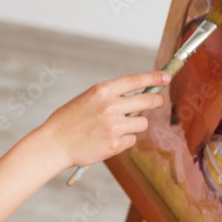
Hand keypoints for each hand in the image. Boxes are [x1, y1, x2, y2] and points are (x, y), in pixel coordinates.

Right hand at [40, 70, 169, 171]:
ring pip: (142, 123)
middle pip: (147, 101)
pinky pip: (131, 139)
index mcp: (102, 91)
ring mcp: (114, 126)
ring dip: (135, 125)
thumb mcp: (87, 99)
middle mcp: (111, 106)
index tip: (166, 77)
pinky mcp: (116, 144)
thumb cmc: (69, 120)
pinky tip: (107, 139)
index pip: (135, 80)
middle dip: (156, 100)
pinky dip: (124, 139)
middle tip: (158, 101)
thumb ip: (110, 98)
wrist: (54, 143)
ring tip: (116, 127)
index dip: (154, 77)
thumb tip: (137, 100)